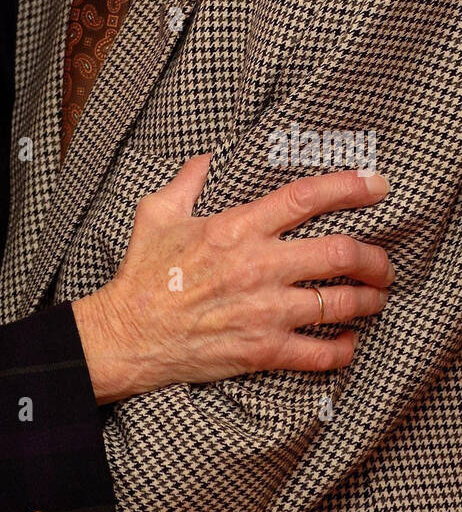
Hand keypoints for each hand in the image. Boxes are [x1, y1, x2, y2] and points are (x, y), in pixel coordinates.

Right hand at [73, 156, 393, 403]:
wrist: (129, 333)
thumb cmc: (142, 273)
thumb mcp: (158, 212)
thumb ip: (188, 180)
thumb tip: (207, 157)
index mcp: (237, 228)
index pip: (306, 199)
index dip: (349, 188)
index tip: (376, 185)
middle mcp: (258, 267)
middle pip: (340, 254)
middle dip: (374, 257)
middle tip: (383, 261)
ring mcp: (264, 311)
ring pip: (340, 303)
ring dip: (368, 301)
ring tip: (375, 298)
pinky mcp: (263, 350)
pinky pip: (320, 353)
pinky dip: (343, 349)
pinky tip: (348, 341)